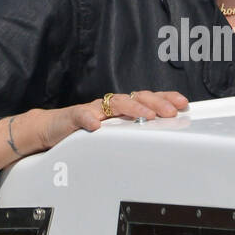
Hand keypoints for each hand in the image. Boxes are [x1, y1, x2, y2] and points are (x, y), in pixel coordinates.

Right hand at [38, 90, 188, 149]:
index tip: (183, 104)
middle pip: (137, 97)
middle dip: (157, 103)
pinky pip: (81, 115)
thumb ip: (133, 132)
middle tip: (170, 112)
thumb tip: (162, 137)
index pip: (148, 99)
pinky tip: (96, 125)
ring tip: (146, 116)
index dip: (166, 99)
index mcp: (122, 109)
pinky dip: (88, 118)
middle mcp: (110, 106)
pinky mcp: (73, 117)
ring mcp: (93, 110)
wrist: (51, 129)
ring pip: (115, 103)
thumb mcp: (113, 134)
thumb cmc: (85, 131)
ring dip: (133, 108)